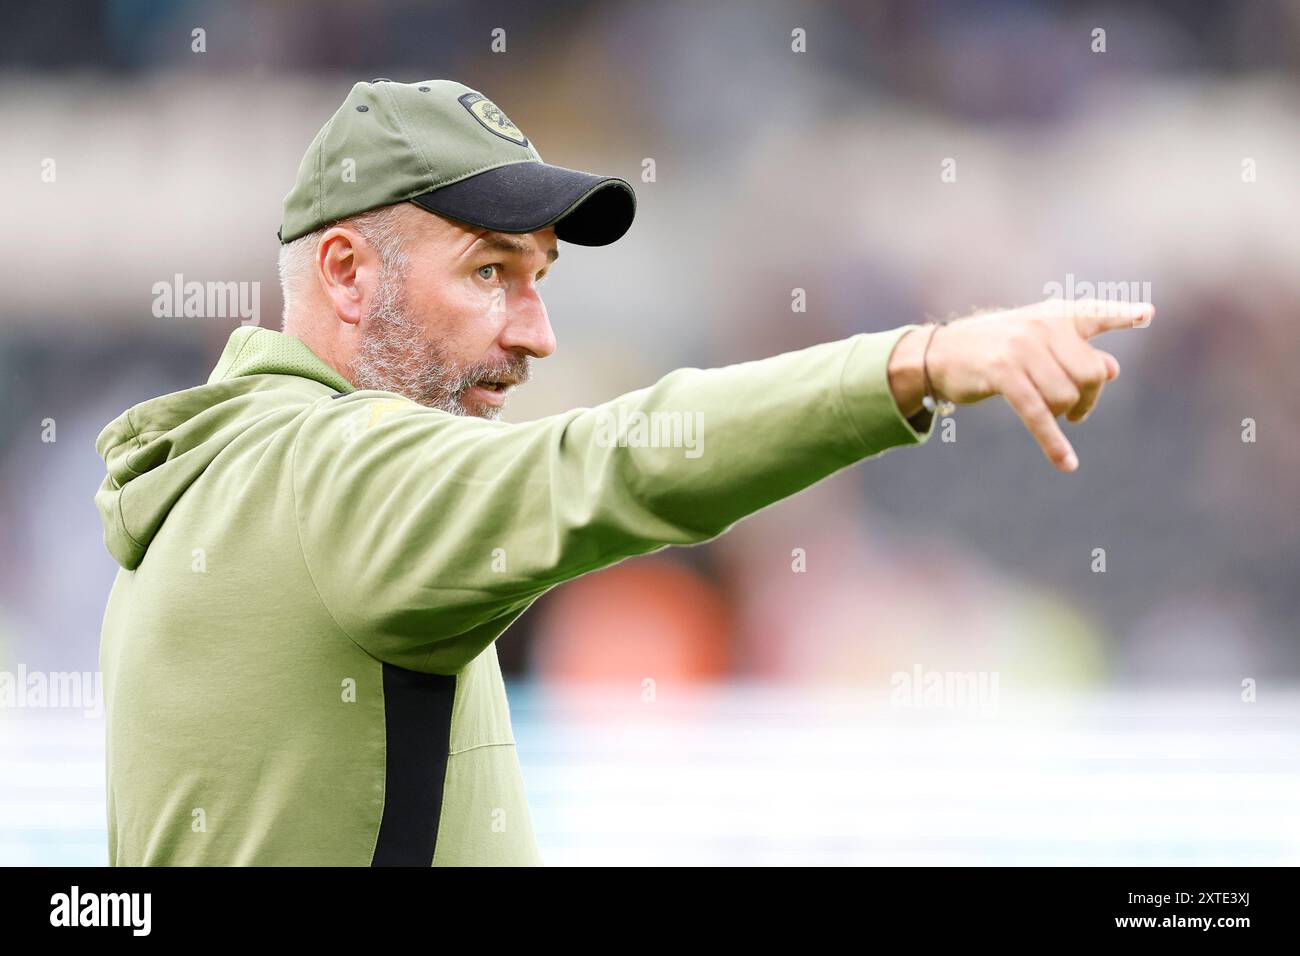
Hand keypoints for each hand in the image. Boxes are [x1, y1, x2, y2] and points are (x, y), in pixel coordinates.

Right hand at [887, 298, 1154, 471]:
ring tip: (1052, 415)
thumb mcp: (1032, 345)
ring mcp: (1023, 348)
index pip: (1095, 314)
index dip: (1122, 315)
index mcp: (1053, 315)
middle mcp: (1042, 326)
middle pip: (1091, 373)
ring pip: (1066, 396)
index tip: (1146, 315)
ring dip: (1063, 415)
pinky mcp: (1004, 373)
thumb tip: (1112, 370)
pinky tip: (1065, 464)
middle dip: (1087, 399)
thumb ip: (1073, 352)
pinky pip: (1039, 414)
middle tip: (1075, 410)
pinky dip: (1053, 443)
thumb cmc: (989, 349)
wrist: (937, 353)